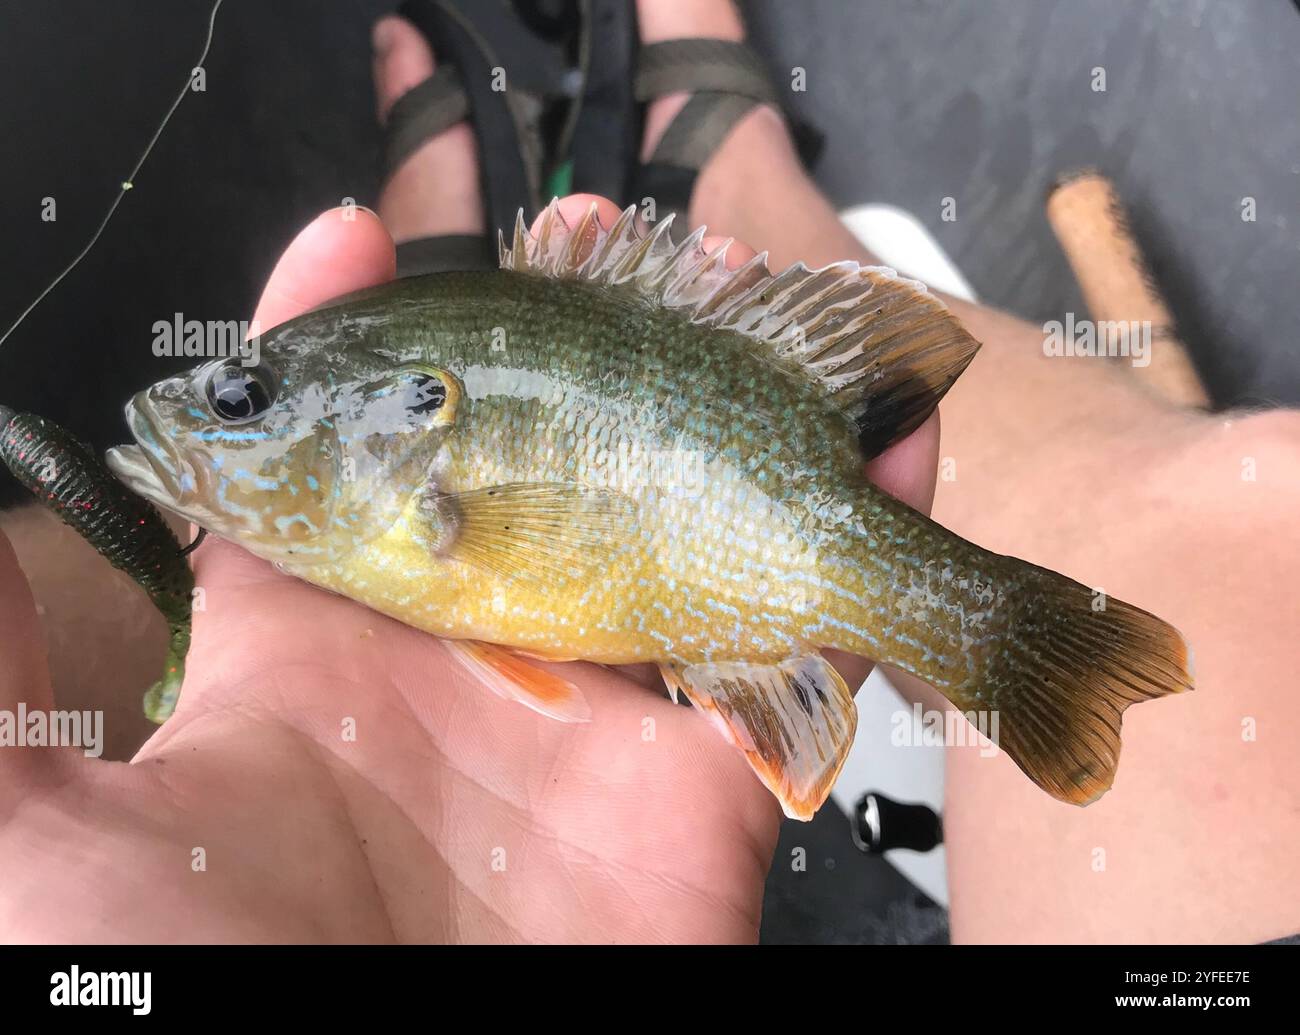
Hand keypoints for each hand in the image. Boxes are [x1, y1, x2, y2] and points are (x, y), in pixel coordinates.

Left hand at [0, 196, 939, 942]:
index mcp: (325, 650)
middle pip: (537, 452)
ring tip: (742, 290)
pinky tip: (885, 437)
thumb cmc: (204, 983)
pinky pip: (808, 631)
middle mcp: (473, 657)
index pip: (339, 457)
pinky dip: (862, 531)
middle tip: (599, 234)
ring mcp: (603, 707)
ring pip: (682, 511)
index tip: (368, 240)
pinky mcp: (713, 771)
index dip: (348, 338)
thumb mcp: (52, 833)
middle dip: (573, 330)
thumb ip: (8, 665)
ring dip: (723, 396)